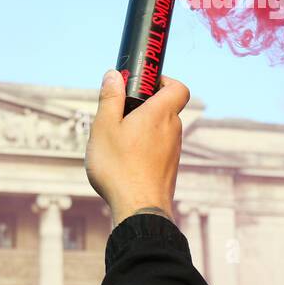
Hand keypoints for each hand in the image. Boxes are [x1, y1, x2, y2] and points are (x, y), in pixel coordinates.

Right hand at [85, 69, 189, 225]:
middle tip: (120, 112)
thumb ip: (110, 98)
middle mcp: (173, 130)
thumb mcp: (104, 127)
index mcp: (160, 114)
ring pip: (160, 131)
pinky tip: (124, 162)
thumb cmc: (119, 167)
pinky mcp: (169, 170)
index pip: (178, 87)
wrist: (138, 210)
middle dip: (144, 106)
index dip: (164, 80)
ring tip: (117, 141)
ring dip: (143, 129)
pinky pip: (159, 150)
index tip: (143, 83)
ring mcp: (173, 152)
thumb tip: (114, 75)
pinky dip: (145, 149)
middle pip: (165, 108)